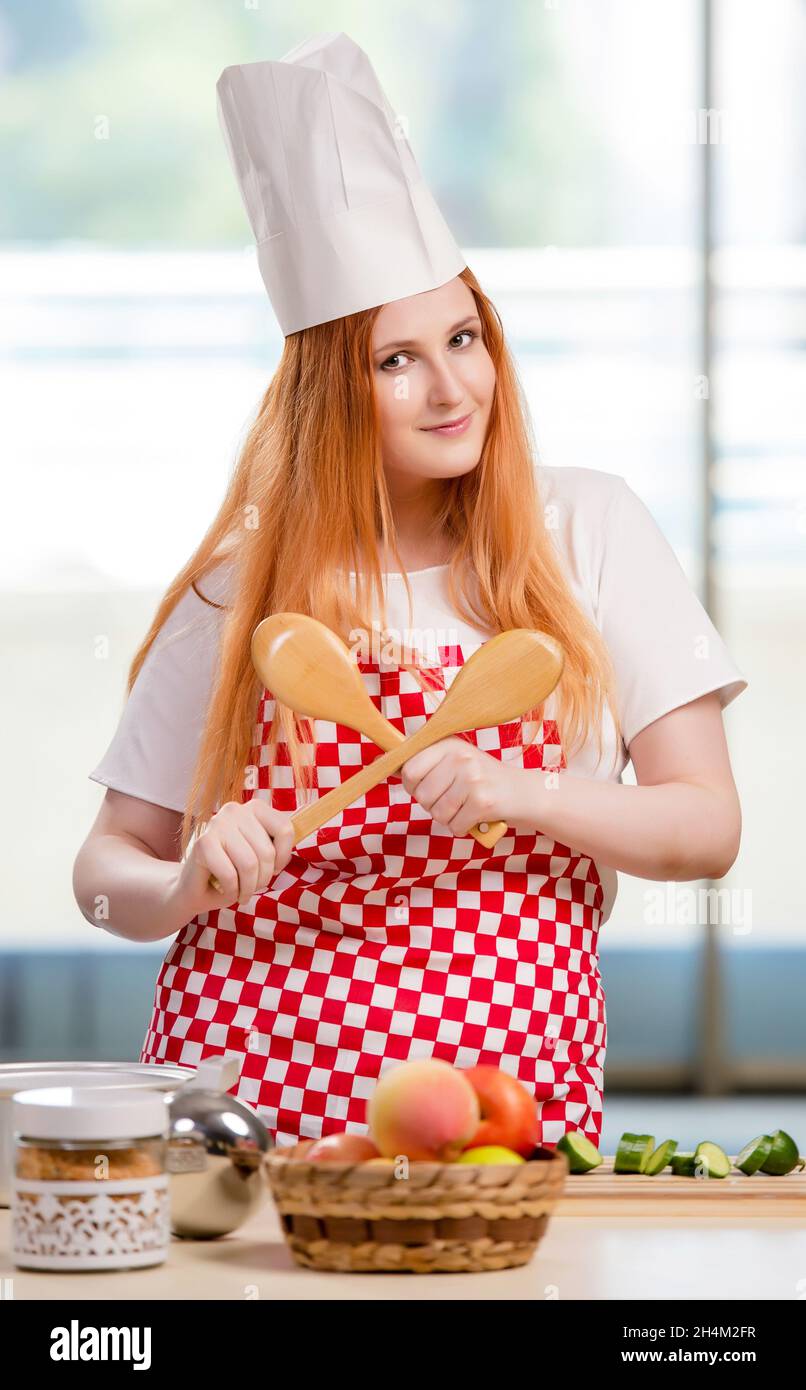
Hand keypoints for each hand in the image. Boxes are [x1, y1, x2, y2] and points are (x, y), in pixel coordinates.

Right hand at [171, 799, 294, 912]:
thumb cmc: (232, 873)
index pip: (285, 829)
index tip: (272, 869)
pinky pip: (230, 874)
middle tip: (252, 887)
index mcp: (254, 808)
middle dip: (262, 879)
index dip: (282, 857)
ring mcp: (217, 824)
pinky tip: (226, 890)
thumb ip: (278, 843)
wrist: (193, 889)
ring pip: (249, 864)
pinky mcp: (202, 843)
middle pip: (266, 852)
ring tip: (241, 892)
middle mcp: (235, 810)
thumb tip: (310, 823)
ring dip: (248, 888)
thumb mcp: (260, 855)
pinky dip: (232, 890)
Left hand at [399, 736, 522, 836]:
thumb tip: (382, 762)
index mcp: (449, 744)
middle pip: (421, 795)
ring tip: (466, 806)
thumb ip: (424, 762)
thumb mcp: (455, 761)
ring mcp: (473, 778)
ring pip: (437, 813)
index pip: (409, 770)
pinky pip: (454, 825)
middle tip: (454, 798)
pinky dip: (463, 828)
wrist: (524, 793)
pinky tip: (476, 817)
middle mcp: (460, 757)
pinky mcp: (484, 801)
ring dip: (449, 818)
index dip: (413, 786)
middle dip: (433, 805)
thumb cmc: (483, 779)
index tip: (428, 787)